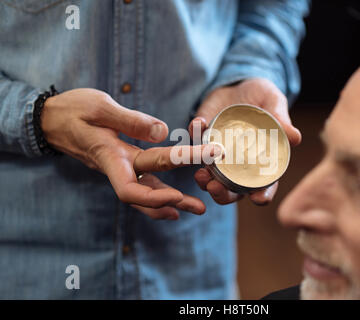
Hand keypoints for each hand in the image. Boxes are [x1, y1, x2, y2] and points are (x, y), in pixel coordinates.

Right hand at [41, 88, 217, 219]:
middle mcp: (115, 168)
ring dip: (171, 202)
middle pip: (145, 193)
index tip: (181, 193)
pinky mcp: (122, 164)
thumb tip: (162, 132)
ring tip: (197, 208)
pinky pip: (142, 184)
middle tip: (202, 207)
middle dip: (175, 200)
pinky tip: (175, 199)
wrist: (51, 120)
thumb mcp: (100, 107)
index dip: (157, 194)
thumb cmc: (72, 110)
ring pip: (145, 193)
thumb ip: (131, 120)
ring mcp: (118, 168)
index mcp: (108, 157)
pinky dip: (159, 193)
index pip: (132, 187)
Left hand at [188, 78, 300, 205]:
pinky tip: (199, 123)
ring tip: (201, 174)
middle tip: (216, 188)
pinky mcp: (201, 139)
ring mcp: (216, 155)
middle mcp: (236, 165)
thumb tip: (295, 137)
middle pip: (231, 190)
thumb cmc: (262, 99)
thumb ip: (281, 120)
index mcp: (260, 162)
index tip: (258, 199)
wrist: (238, 84)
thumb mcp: (273, 104)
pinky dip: (195, 134)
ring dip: (203, 179)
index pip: (263, 187)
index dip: (262, 196)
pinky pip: (194, 141)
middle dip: (223, 194)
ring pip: (209, 177)